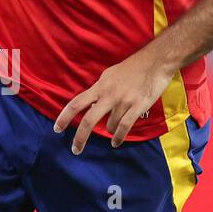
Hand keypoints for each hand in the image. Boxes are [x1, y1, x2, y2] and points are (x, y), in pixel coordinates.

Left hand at [53, 49, 174, 152]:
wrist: (155, 61)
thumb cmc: (132, 67)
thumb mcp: (109, 75)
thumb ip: (99, 90)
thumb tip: (90, 104)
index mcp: (100, 86)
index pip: (77, 103)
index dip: (64, 116)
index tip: (57, 129)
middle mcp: (109, 95)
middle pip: (88, 120)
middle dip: (80, 137)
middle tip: (76, 149)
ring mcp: (123, 102)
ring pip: (110, 126)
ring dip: (110, 131)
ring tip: (114, 129)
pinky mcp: (138, 107)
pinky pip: (124, 127)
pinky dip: (118, 138)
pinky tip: (115, 143)